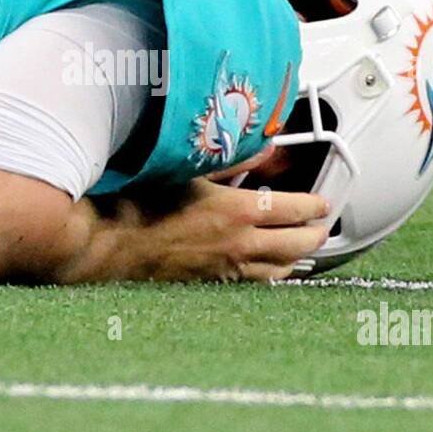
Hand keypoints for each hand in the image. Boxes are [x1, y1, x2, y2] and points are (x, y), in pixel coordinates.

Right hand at [86, 146, 331, 283]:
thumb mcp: (188, 170)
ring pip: (279, 270)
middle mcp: (239, 245)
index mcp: (238, 212)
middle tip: (322, 226)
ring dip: (296, 258)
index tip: (322, 201)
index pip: (296, 210)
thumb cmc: (139, 204)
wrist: (110, 244)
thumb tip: (260, 148)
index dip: (315, 205)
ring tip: (302, 249)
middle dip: (315, 234)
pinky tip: (267, 270)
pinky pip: (254, 283)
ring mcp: (226, 269)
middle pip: (297, 245)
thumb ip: (230, 159)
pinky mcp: (211, 284)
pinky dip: (269, 275)